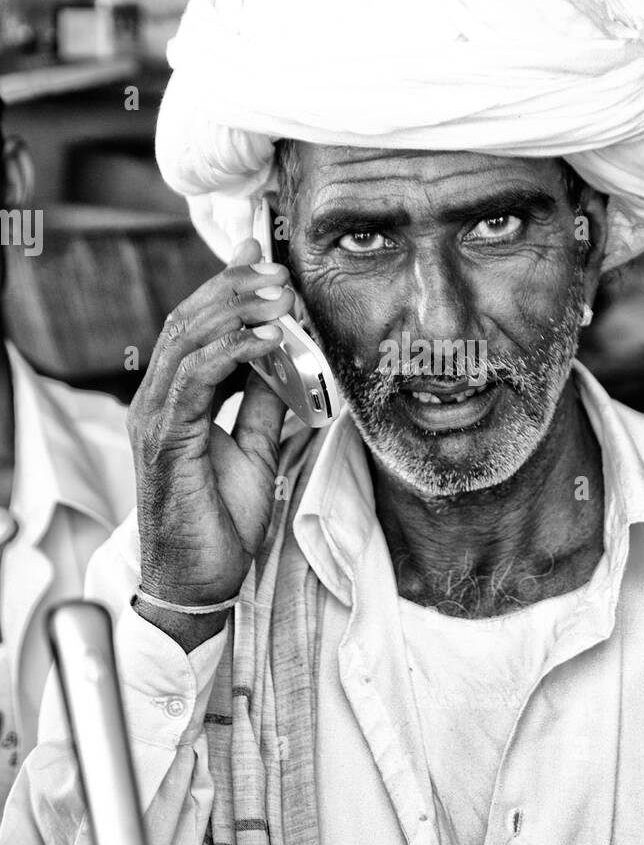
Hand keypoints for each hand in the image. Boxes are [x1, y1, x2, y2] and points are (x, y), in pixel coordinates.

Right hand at [127, 238, 299, 644]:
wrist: (199, 582)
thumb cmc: (220, 523)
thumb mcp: (255, 450)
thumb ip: (265, 403)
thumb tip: (288, 360)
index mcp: (175, 399)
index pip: (196, 327)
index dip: (228, 290)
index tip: (264, 262)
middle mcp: (157, 399)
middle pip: (189, 321)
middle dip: (235, 289)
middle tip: (279, 271)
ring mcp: (154, 416)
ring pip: (188, 339)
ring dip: (237, 311)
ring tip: (280, 295)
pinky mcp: (164, 438)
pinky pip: (196, 378)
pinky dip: (233, 351)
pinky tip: (268, 340)